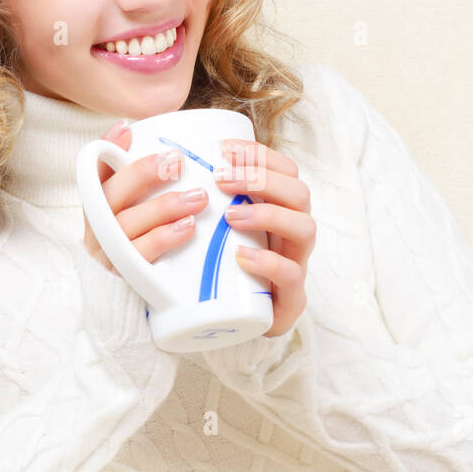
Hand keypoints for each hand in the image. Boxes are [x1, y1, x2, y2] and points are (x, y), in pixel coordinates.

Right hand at [81, 121, 208, 276]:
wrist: (149, 291)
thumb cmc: (150, 238)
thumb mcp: (146, 204)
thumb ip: (148, 176)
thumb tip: (142, 131)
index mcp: (99, 202)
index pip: (95, 169)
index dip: (106, 147)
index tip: (128, 129)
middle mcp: (97, 225)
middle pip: (111, 194)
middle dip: (142, 174)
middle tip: (177, 162)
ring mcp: (108, 251)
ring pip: (127, 223)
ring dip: (164, 207)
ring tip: (197, 198)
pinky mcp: (125, 273)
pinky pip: (140, 253)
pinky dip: (164, 237)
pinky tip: (188, 227)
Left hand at [214, 138, 314, 336]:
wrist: (234, 323)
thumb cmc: (222, 267)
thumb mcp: (217, 228)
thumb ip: (205, 199)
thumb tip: (168, 160)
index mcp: (283, 210)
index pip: (287, 171)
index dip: (260, 154)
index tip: (224, 148)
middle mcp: (295, 233)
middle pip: (299, 194)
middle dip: (261, 179)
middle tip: (220, 179)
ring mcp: (297, 264)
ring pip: (304, 229)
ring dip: (267, 215)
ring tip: (230, 215)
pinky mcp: (291, 300)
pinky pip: (292, 277)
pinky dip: (269, 263)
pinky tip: (241, 256)